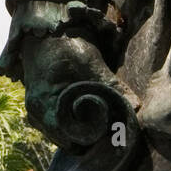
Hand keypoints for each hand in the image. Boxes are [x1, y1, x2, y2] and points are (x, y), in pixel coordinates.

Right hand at [21, 30, 119, 151]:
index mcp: (45, 102)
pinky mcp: (38, 109)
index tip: (109, 131)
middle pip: (64, 140)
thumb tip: (136, 106)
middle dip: (85, 139)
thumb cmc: (67, 46)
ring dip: (77, 134)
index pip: (69, 137)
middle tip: (108, 132)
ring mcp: (34, 112)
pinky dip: (70, 127)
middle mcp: (36, 111)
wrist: (46, 31)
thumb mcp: (91, 63)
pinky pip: (55, 128)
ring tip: (99, 128)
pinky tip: (86, 121)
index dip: (91, 138)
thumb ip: (112, 85)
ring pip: (59, 136)